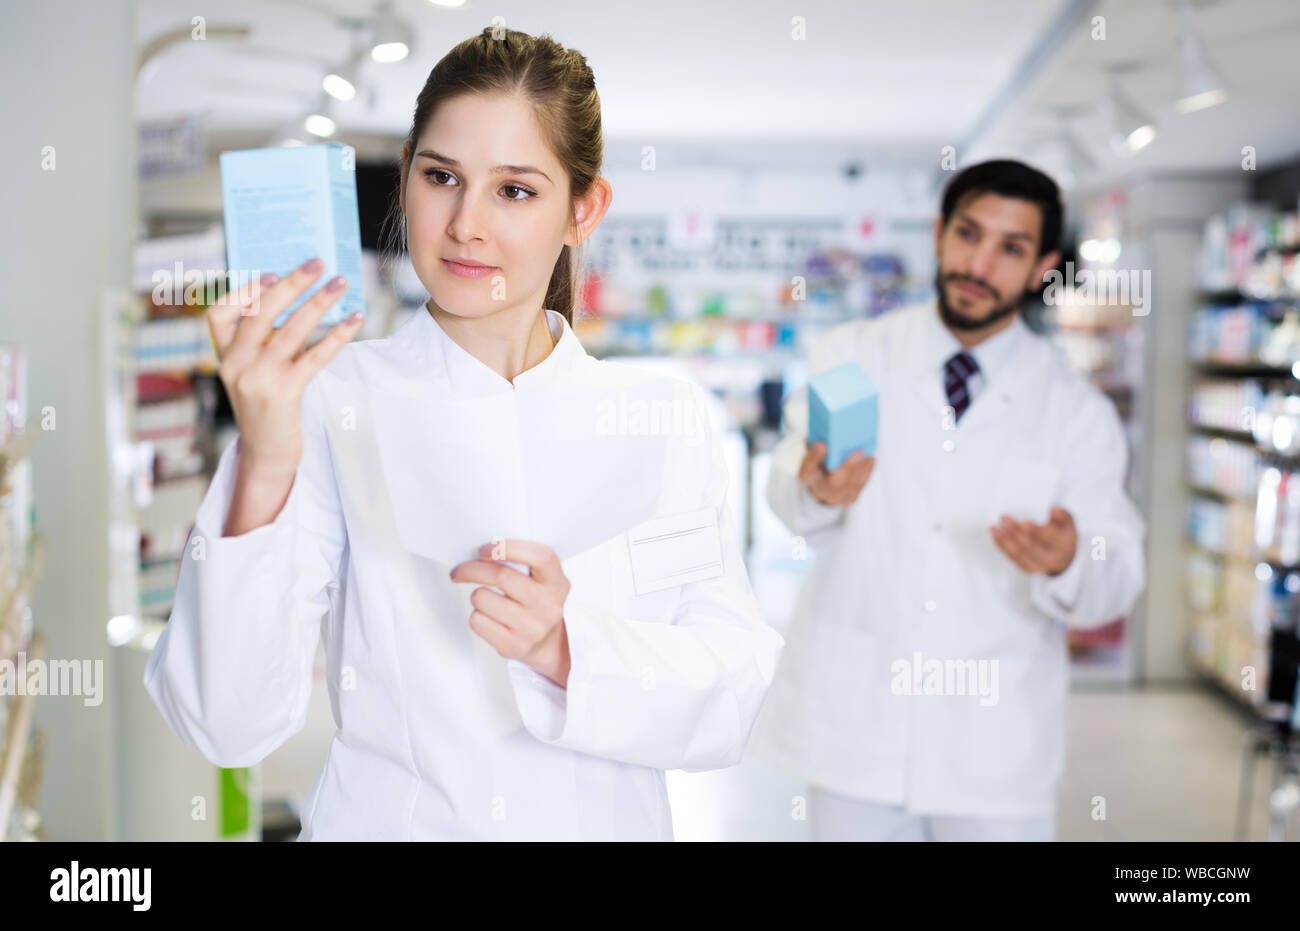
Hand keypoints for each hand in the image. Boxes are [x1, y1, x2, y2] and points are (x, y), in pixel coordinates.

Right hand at [210, 258, 362, 477]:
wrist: (266, 455)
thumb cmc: (267, 408)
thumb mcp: (256, 373)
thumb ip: (267, 343)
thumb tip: (302, 302)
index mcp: (224, 357)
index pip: (218, 314)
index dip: (242, 290)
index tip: (269, 272)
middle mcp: (235, 365)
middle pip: (260, 313)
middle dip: (291, 284)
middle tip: (316, 263)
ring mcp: (257, 380)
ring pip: (290, 331)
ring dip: (319, 302)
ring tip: (340, 284)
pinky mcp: (283, 394)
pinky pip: (314, 356)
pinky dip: (336, 334)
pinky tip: (354, 320)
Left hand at [450, 539, 571, 687]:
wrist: (547, 643)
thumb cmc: (536, 601)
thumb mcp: (542, 579)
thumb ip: (522, 563)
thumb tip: (481, 552)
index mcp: (557, 582)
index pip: (540, 557)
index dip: (509, 548)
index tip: (483, 550)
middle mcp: (549, 605)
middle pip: (501, 576)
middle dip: (472, 569)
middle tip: (459, 570)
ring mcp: (533, 628)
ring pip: (483, 598)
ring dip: (476, 595)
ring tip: (485, 599)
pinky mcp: (514, 646)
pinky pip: (478, 621)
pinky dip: (476, 615)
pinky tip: (488, 617)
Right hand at [798, 442, 875, 505]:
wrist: (823, 487)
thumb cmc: (818, 466)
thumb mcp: (812, 455)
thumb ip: (816, 448)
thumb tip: (826, 440)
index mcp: (807, 477)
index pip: (807, 470)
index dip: (814, 458)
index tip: (822, 445)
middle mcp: (819, 491)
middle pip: (834, 484)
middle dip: (848, 468)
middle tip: (858, 452)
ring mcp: (836, 498)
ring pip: (851, 486)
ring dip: (861, 469)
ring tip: (867, 454)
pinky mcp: (849, 498)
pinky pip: (860, 486)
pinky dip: (867, 471)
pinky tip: (871, 459)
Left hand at [990, 507, 1077, 575]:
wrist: (1064, 557)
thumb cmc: (1063, 535)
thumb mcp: (1068, 524)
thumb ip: (1063, 516)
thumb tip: (1054, 510)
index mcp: (1063, 547)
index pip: (1049, 539)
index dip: (1036, 531)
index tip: (1024, 522)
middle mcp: (1051, 560)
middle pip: (1030, 547)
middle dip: (1015, 532)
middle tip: (1004, 518)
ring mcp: (1038, 566)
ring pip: (1018, 553)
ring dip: (1004, 539)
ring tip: (994, 527)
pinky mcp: (1026, 568)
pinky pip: (1012, 557)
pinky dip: (1002, 545)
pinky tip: (995, 535)